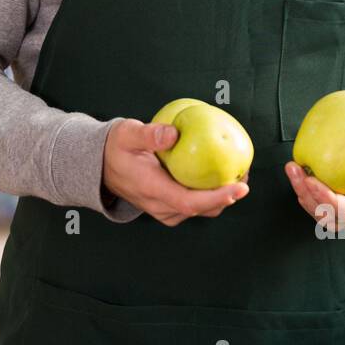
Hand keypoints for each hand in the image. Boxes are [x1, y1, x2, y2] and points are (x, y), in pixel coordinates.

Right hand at [102, 119, 249, 226]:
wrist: (99, 166)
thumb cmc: (115, 147)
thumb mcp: (126, 133)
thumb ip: (148, 134)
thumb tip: (174, 134)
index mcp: (151, 189)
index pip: (189, 201)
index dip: (217, 197)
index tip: (240, 187)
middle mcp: (159, 205)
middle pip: (201, 210)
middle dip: (228, 197)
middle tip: (246, 175)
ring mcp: (163, 209)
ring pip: (199, 211)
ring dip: (221, 198)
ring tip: (237, 175)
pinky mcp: (166, 207)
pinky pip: (194, 206)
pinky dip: (210, 196)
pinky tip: (219, 178)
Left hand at [284, 119, 344, 231]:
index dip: (328, 200)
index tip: (312, 179)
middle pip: (329, 217)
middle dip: (308, 195)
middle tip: (295, 168)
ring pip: (318, 214)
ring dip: (302, 193)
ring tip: (292, 168)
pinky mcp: (333, 208)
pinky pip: (315, 206)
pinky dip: (303, 191)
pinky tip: (296, 170)